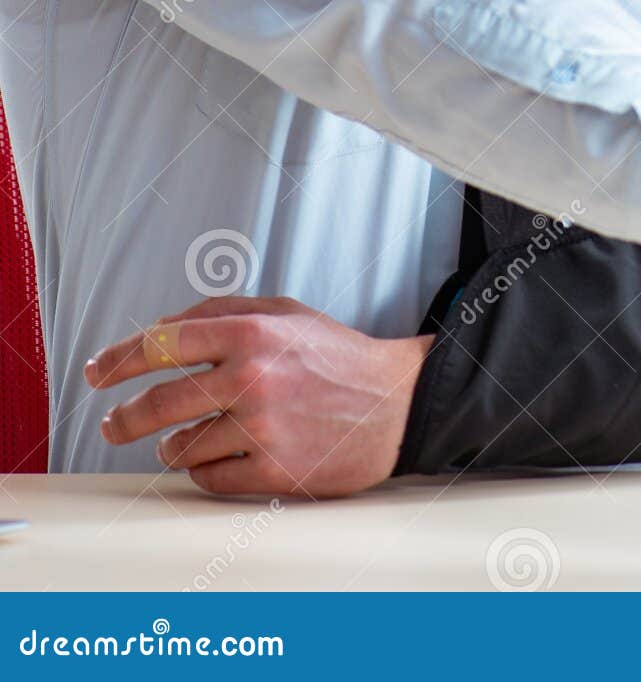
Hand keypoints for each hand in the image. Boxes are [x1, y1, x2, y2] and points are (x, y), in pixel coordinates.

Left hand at [83, 295, 431, 497]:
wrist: (395, 404)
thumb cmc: (337, 357)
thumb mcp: (284, 312)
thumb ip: (221, 311)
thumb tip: (160, 330)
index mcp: (252, 333)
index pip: (163, 344)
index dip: (119, 359)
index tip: (97, 372)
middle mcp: (252, 378)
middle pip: (156, 403)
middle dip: (124, 418)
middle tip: (114, 424)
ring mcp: (260, 428)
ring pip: (179, 447)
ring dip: (175, 445)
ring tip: (192, 438)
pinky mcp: (271, 471)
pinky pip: (208, 478)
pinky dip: (206, 470)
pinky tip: (225, 456)